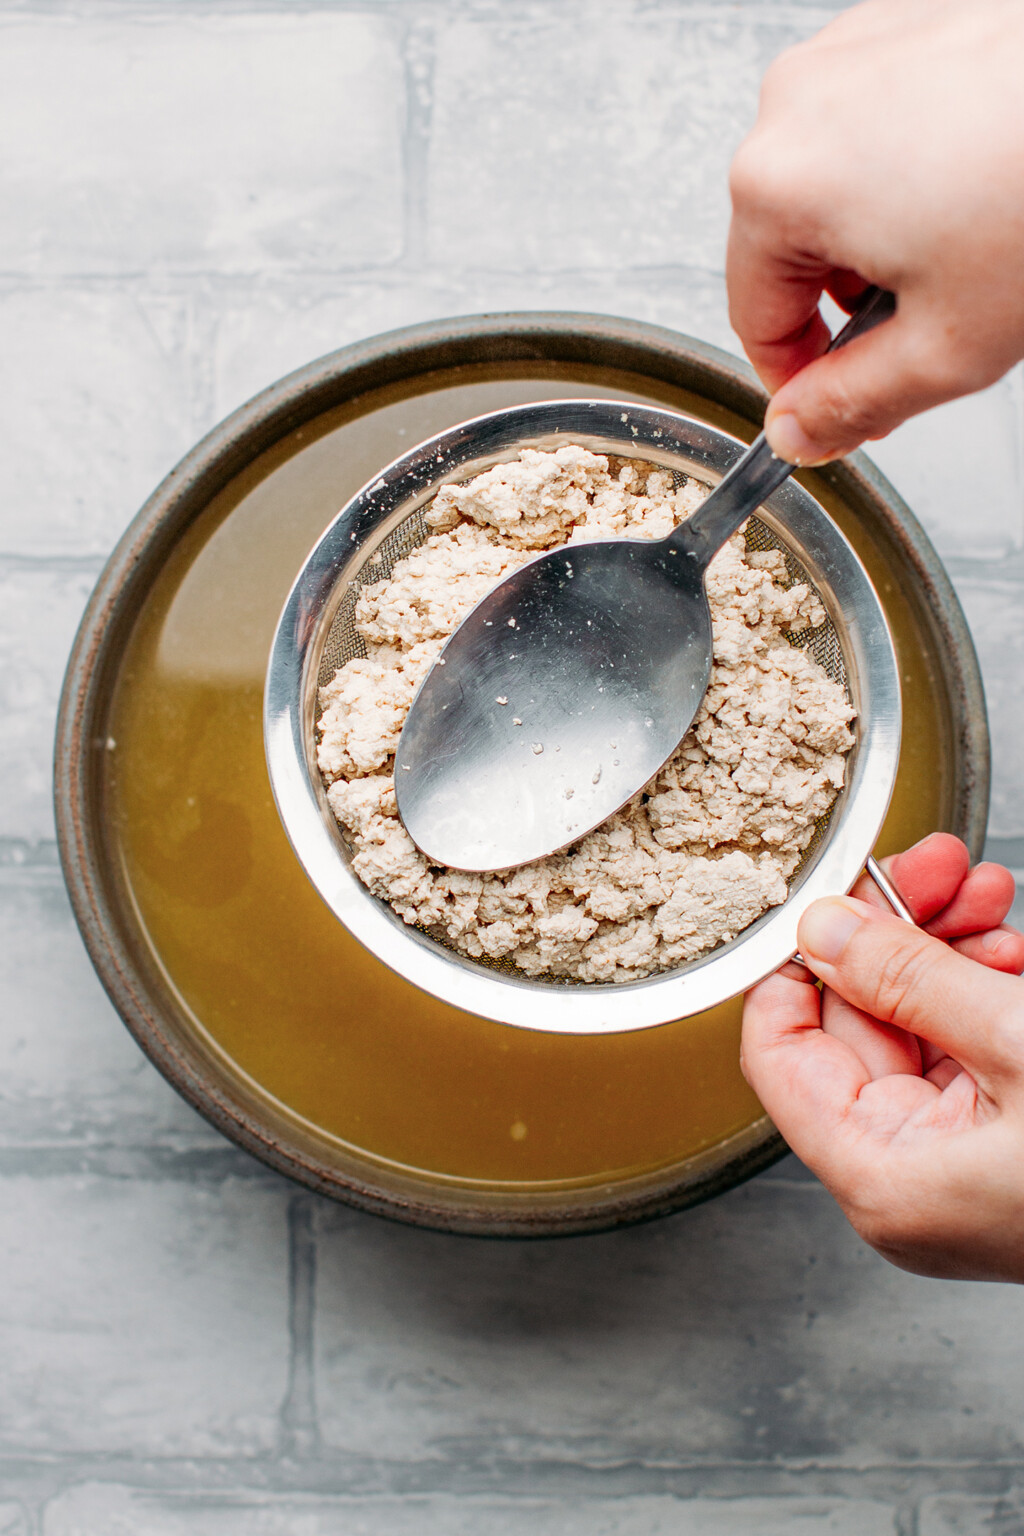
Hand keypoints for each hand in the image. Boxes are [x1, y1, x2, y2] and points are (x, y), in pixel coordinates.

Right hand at [727, 0, 1023, 464]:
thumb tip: (798, 430)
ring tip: (962, 256)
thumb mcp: (947, 347)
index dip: (797, 382)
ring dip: (879, 242)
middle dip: (845, 307)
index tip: (834, 406)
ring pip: (831, 189)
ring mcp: (851, 54)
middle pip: (787, 249)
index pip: (752, 319)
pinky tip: (974, 196)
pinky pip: (877, 130)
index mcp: (779, 183)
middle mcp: (797, 103)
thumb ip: (852, 405)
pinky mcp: (905, 29)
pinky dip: (913, 178)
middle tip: (924, 336)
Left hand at [741, 834, 1023, 1280]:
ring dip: (951, 947)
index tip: (831, 899)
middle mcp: (908, 1178)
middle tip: (937, 867)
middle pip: (857, 1024)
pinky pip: (971, 1049)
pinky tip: (1014, 946)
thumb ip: (911, 980)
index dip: (796, 964)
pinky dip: (988, 988)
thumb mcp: (1021, 1042)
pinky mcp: (1010, 1142)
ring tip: (988, 894)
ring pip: (919, 1025)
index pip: (779, 1054)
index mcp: (884, 1176)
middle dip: (898, 932)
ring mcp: (960, 1162)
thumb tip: (827, 932)